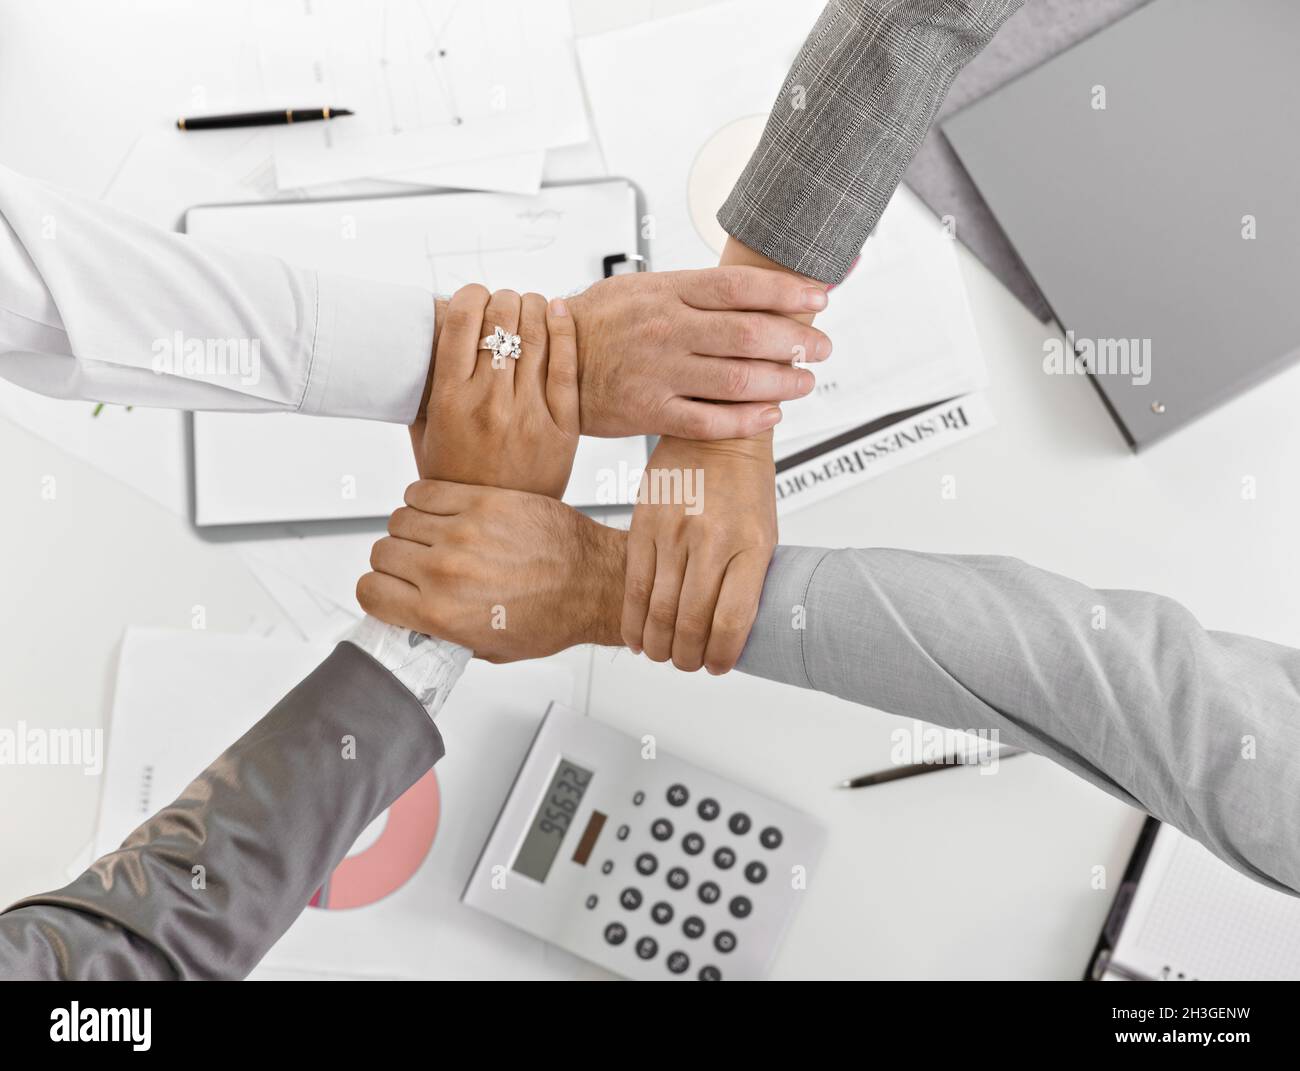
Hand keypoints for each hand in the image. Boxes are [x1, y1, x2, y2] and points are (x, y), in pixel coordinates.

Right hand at [357, 481, 624, 661]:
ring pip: (399, 518)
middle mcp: (445, 570)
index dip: (378, 591)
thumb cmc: (552, 617)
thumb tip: (415, 621)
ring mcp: (462, 531)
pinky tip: (444, 514)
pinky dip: (427, 500)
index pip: (369, 591)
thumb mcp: (487, 649)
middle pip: (381, 552)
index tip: (391, 588)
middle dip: (395, 560)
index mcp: (440, 613)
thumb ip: (442, 633)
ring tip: (434, 538)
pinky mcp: (482, 501)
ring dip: (411, 529)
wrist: (592, 583)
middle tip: (417, 564)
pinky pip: (425, 491)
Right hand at [410, 284, 578, 498]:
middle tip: (503, 303)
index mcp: (450, 402)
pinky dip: (564, 329)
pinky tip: (558, 312)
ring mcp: (530, 414)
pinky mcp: (563, 427)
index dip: (470, 294)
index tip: (474, 295)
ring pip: (536, 334)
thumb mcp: (424, 437)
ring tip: (528, 306)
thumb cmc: (457, 481)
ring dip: (532, 307)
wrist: (496, 532)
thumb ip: (423, 390)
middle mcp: (490, 404)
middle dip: (502, 299)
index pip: (461, 321)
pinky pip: (567, 365)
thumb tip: (427, 343)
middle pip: (502, 320)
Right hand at [566, 266, 830, 439]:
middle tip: (821, 348)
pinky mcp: (649, 411)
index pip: (741, 286)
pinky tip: (770, 413)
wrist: (547, 360)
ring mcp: (659, 372)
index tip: (820, 298)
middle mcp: (667, 329)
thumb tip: (754, 291)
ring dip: (783, 382)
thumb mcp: (644, 287)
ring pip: (738, 379)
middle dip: (798, 342)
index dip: (788, 292)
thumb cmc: (600, 323)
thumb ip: (695, 290)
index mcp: (668, 290)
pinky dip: (748, 419)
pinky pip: (711, 420)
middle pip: (750, 335)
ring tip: (804, 381)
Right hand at [620, 432, 776, 674]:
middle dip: (687, 658)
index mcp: (751, 547)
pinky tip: (638, 634)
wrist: (716, 434)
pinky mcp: (644, 524)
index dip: (721, 656)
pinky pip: (633, 585)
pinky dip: (633, 620)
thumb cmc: (745, 485)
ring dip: (658, 645)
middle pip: (689, 624)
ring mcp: (674, 532)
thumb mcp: (764, 535)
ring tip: (663, 655)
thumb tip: (730, 632)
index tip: (717, 666)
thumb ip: (746, 581)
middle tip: (687, 664)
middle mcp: (712, 540)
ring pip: (657, 611)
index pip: (731, 622)